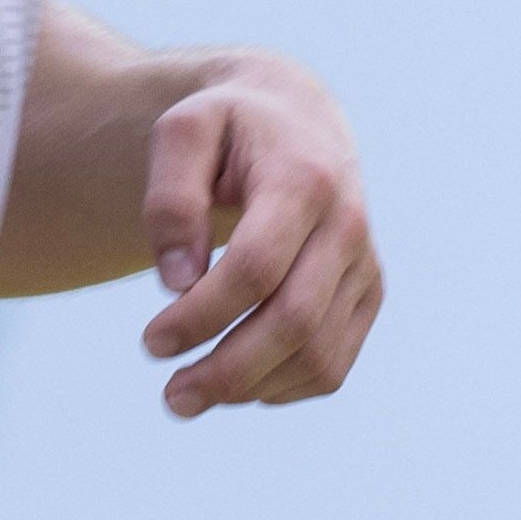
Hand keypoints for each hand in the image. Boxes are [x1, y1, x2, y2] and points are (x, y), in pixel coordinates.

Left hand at [135, 53, 382, 414]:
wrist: (300, 122)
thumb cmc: (229, 129)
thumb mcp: (184, 133)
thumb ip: (171, 200)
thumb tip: (177, 282)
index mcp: (305, 182)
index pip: (259, 268)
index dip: (203, 314)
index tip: (151, 343)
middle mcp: (348, 229)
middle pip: (295, 322)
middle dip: (229, 370)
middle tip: (170, 397)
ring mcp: (366, 267)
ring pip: (320, 355)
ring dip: (252, 387)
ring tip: (191, 394)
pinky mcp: (369, 295)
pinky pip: (334, 364)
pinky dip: (283, 387)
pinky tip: (235, 381)